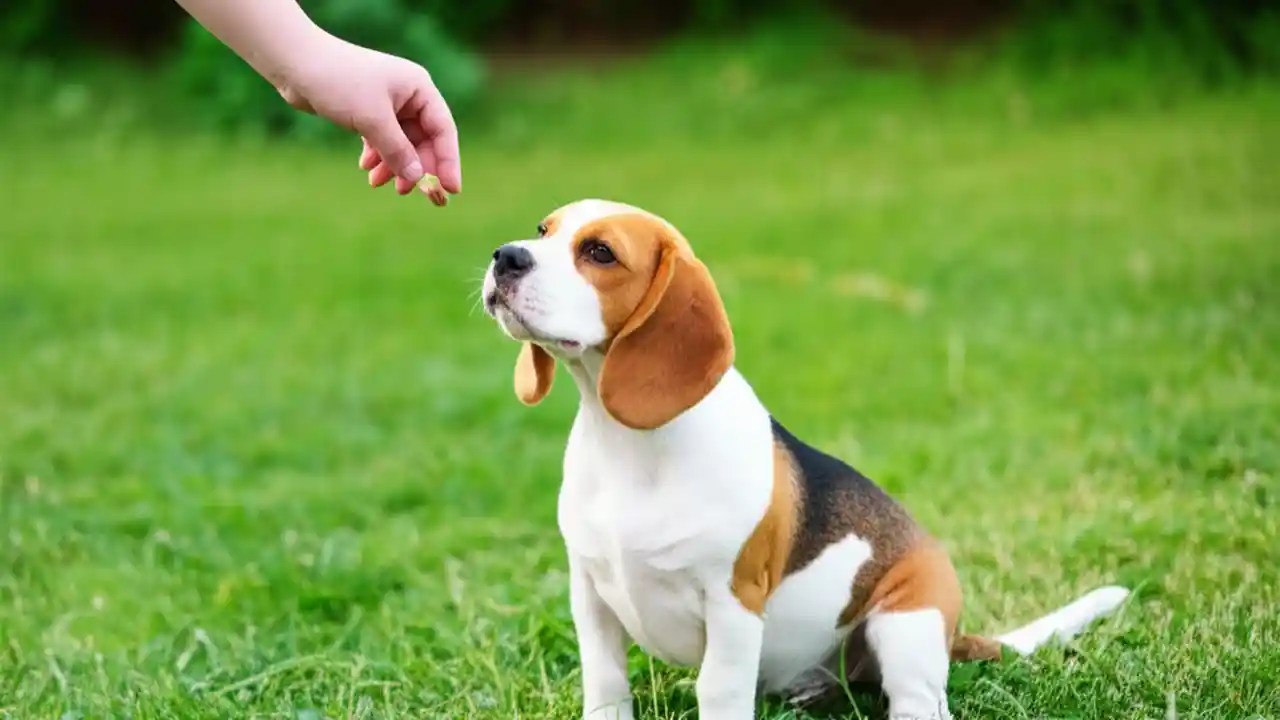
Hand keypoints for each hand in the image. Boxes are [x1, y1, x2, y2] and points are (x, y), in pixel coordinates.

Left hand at [277, 34, 460, 204]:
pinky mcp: (367, 111)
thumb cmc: (338, 82)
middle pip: (423, 140)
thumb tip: (418, 179)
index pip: (443, 129)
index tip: (451, 189)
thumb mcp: (372, 120)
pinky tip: (366, 168)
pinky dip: (377, 156)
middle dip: (416, 167)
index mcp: (419, 88)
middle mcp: (407, 95)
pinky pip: (382, 140)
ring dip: (393, 166)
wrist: (295, 64)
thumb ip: (398, 151)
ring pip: (401, 143)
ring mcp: (388, 103)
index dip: (448, 161)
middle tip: (414, 195)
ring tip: (378, 184)